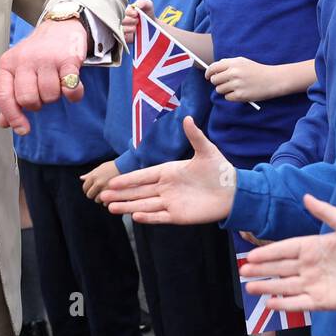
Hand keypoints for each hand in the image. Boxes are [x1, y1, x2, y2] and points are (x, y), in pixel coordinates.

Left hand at [0, 17, 88, 132]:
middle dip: (37, 104)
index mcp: (8, 64)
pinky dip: (73, 94)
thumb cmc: (38, 53)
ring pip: (49, 95)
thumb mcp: (18, 70)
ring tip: (56, 84)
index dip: (12, 116)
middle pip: (27, 99)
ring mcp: (47, 59)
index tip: (22, 129)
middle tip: (42, 94)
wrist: (61, 26)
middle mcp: (25, 60)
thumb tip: (4, 123)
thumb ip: (10, 95)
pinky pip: (70, 88)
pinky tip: (72, 89)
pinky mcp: (68, 59)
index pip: (4, 96)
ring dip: (55, 96)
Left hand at [81, 160, 119, 201]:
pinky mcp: (113, 195)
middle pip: (90, 195)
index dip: (88, 189)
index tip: (92, 189)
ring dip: (101, 198)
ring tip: (106, 193)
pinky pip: (106, 203)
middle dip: (93, 194)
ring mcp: (105, 189)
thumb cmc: (114, 166)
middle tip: (99, 192)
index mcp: (93, 176)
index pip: (85, 187)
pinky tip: (111, 196)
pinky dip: (107, 201)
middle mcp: (98, 183)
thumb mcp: (101, 167)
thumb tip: (81, 178)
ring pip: (97, 200)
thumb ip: (90, 174)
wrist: (127, 167)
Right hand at [101, 116, 236, 224]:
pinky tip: (134, 217)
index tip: (112, 182)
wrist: (234, 191)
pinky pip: (159, 217)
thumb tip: (188, 118)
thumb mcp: (207, 150)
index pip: (143, 176)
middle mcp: (166, 187)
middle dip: (121, 194)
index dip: (128, 180)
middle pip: (139, 192)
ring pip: (144, 205)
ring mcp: (171, 202)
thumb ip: (195, 136)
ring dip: (128, 206)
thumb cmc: (219, 169)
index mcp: (169, 171)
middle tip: (102, 196)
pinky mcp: (178, 215)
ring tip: (110, 207)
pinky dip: (148, 218)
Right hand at [123, 0, 153, 45]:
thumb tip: (136, 6)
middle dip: (130, 20)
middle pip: (121, 20)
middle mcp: (122, 19)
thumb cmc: (147, 14)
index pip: (124, 11)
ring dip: (129, 28)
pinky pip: (121, 38)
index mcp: (126, 10)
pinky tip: (132, 34)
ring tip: (135, 28)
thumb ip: (142, 2)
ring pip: (121, 29)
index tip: (136, 14)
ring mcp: (122, 28)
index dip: (129, 12)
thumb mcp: (147, 5)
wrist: (152, 27)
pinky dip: (127, 36)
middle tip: (137, 21)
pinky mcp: (124, 37)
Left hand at [206, 56, 278, 101]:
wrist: (272, 79)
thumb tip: (214, 70)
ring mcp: (237, 85)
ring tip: (235, 88)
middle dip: (217, 82)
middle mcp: (234, 73)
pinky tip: (240, 92)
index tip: (208, 77)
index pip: (213, 68)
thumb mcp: (243, 62)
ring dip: (224, 90)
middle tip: (224, 83)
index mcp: (234, 63)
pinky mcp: (240, 95)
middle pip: (214, 80)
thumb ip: (228, 64)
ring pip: (219, 90)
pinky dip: (231, 96)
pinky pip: (227, 97)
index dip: (208, 73)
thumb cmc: (257, 70)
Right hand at [239, 193, 335, 312]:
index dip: (267, 252)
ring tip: (249, 287)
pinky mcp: (321, 301)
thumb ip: (325, 211)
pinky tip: (270, 303)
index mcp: (313, 247)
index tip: (250, 254)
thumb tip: (306, 197)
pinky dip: (284, 304)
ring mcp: (314, 284)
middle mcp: (310, 266)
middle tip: (242, 271)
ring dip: (267, 286)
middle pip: (280, 268)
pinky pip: (299, 303)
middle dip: (260, 270)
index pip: (285, 249)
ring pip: (285, 286)